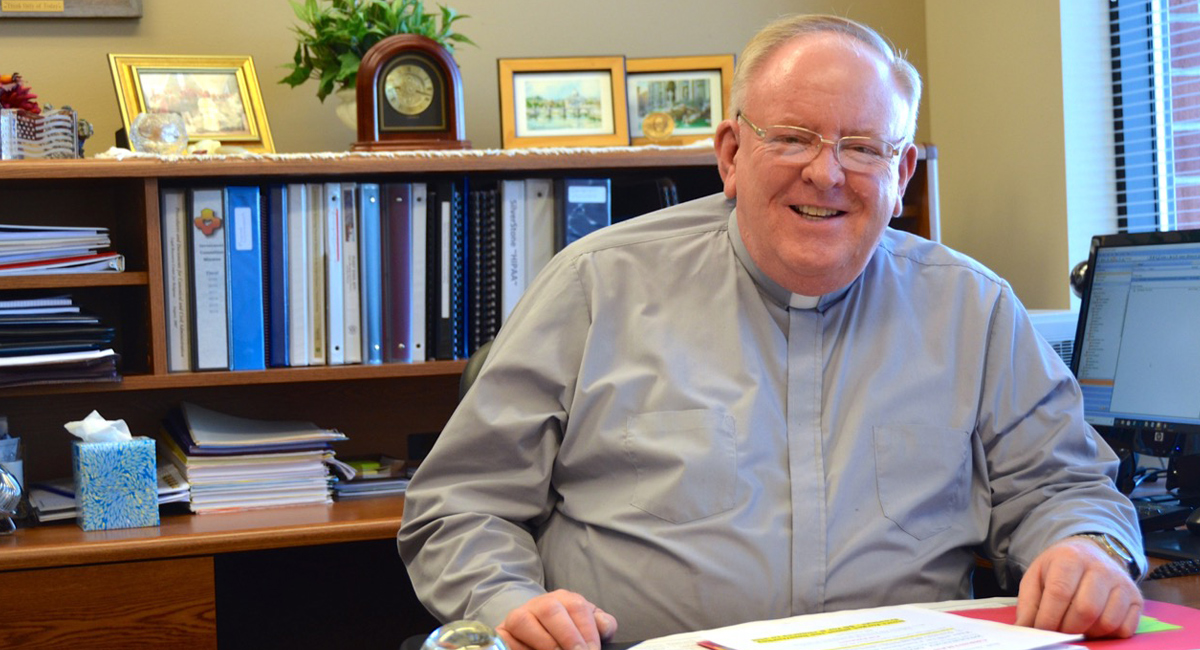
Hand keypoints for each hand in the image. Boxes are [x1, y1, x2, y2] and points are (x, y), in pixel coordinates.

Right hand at [496, 589, 617, 649]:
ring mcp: (518, 616)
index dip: (587, 631)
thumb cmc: (566, 632)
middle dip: (567, 636)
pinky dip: (520, 649)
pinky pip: (507, 638)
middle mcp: (540, 604)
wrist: (535, 631)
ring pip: (524, 621)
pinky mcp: (502, 632)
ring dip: (543, 642)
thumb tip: (605, 627)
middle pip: (551, 610)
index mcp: (565, 599)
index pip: (577, 607)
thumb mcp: (587, 626)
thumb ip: (600, 625)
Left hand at [1014, 536, 1142, 637]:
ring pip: (1107, 621)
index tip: (1040, 630)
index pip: (1060, 592)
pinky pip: (1125, 628)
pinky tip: (1094, 626)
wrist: (1089, 553)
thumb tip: (1022, 629)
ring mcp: (1122, 583)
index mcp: (1070, 558)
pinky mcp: (1137, 599)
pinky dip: (1108, 635)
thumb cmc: (1059, 569)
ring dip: (1087, 633)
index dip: (1048, 617)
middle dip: (1067, 628)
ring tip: (1074, 627)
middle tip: (1057, 631)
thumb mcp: (1036, 577)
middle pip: (1085, 609)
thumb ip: (1028, 604)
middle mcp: (1100, 568)